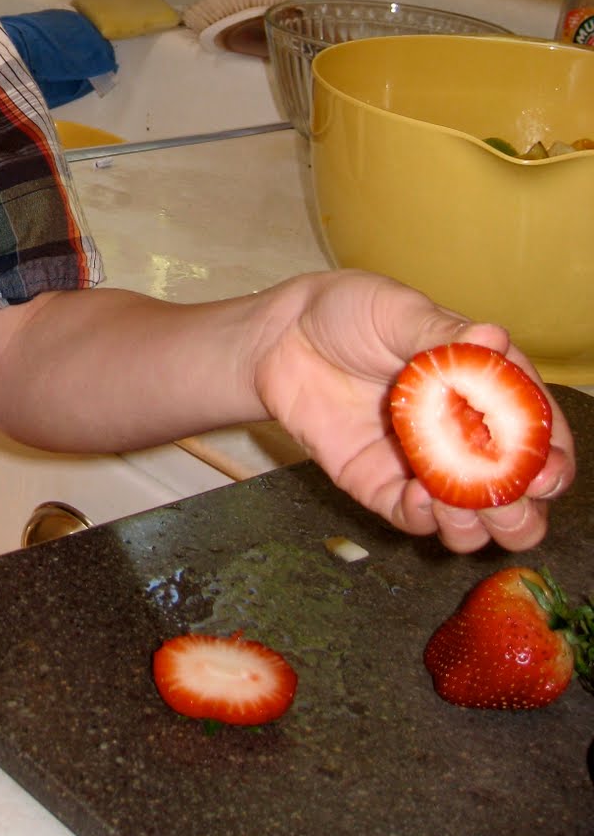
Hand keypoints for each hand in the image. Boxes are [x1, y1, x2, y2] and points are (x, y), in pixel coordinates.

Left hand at [250, 271, 575, 553]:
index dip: (552, 458)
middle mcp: (467, 434)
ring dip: (479, 523)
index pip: (540, 434)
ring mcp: (428, 467)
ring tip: (456, 498)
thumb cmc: (349, 312)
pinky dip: (427, 519)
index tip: (545, 470)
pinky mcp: (385, 487)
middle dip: (523, 506)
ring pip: (478, 522)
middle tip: (504, 494)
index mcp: (488, 388)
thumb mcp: (398, 312)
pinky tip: (419, 495)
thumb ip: (443, 336)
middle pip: (521, 495)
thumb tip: (494, 336)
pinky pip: (418, 521)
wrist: (282, 337)